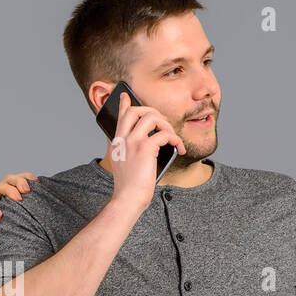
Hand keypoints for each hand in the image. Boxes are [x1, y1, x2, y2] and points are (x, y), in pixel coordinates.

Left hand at [0, 172, 37, 249]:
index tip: (19, 198)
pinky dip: (31, 184)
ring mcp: (7, 196)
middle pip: (8, 180)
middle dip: (19, 181)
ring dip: (26, 179)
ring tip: (36, 183)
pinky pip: (23, 187)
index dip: (10, 190)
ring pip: (16, 180)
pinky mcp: (16, 199)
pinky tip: (39, 186)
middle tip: (27, 190)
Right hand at [106, 90, 185, 210]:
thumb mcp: (124, 165)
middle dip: (154, 113)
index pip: (120, 117)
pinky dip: (175, 139)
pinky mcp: (145, 148)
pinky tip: (179, 148)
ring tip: (172, 138)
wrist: (127, 199)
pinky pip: (165, 134)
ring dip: (167, 125)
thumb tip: (150, 142)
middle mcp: (123, 139)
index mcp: (117, 143)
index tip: (126, 96)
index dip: (124, 104)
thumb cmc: (129, 187)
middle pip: (136, 111)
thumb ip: (130, 151)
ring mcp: (132, 142)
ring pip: (152, 117)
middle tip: (164, 124)